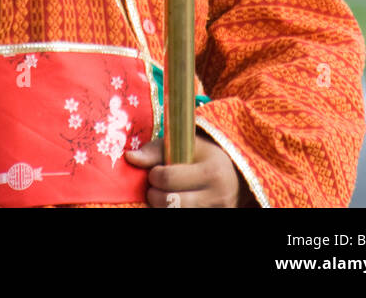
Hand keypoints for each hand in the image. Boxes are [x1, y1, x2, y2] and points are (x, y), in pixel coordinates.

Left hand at [125, 132, 248, 207]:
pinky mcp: (216, 219)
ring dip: (161, 207)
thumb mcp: (185, 146)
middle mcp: (218, 196)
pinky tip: (170, 204)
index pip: (169, 178)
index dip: (154, 175)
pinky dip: (172, 212)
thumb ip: (156, 151)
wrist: (236, 176)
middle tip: (154, 188)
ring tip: (162, 197)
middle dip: (154, 195)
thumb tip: (129, 157)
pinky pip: (185, 220)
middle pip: (171, 203)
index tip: (154, 172)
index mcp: (211, 171)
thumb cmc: (203, 156)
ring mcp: (217, 212)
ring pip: (176, 215)